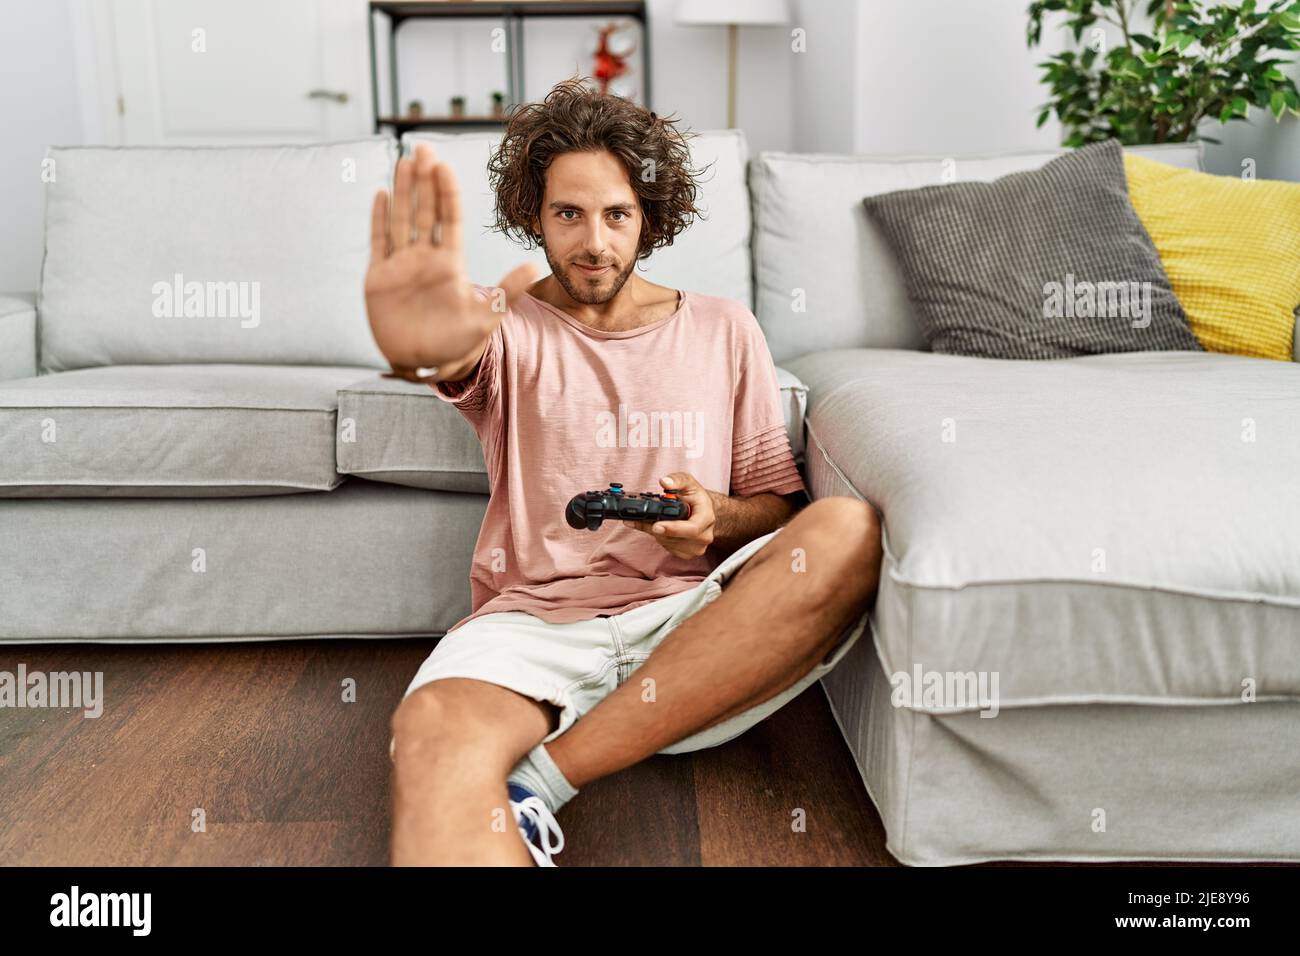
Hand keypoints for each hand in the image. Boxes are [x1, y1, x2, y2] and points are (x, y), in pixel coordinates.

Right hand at [365, 143, 536, 374]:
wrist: (424, 363)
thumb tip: (534, 266)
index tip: (445, 167)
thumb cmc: (456, 343)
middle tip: (424, 150)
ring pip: (401, 220)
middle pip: (424, 211)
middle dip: (424, 181)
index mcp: (450, 263)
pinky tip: (381, 194)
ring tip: (404, 162)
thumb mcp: (486, 317)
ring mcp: (401, 265)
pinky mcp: (380, 277)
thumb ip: (508, 291)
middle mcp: (425, 258)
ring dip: (402, 191)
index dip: (446, 193)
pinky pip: (379, 242)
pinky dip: (379, 219)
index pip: (450, 220)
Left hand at [622, 472, 715, 558]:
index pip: (691, 529)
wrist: (702, 511)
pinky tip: (661, 528)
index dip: (672, 528)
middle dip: (657, 528)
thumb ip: (677, 480)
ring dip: (657, 533)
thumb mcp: (688, 482)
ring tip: (653, 521)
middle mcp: (704, 536)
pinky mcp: (688, 554)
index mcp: (707, 518)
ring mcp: (697, 547)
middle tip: (643, 519)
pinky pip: (668, 548)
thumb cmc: (695, 498)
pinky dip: (660, 538)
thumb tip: (665, 482)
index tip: (656, 526)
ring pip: (669, 544)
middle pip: (675, 538)